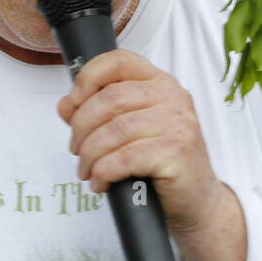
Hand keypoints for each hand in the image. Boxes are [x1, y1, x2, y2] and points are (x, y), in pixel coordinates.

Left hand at [58, 49, 225, 233]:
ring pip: (113, 131)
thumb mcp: (129, 130)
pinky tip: (101, 182)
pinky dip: (103, 172)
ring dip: (90, 155)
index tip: (73, 103)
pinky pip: (124, 158)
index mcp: (159, 82)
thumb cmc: (162, 162)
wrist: (196, 199)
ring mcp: (177, 123)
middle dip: (81, 127)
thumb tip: (65, 105)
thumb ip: (97, 113)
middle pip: (110, 99)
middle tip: (76, 150)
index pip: (119, 61)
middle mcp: (172, 97)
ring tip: (87, 171)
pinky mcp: (176, 152)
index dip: (88, 77)